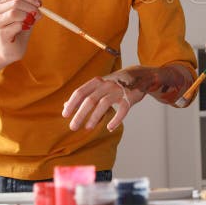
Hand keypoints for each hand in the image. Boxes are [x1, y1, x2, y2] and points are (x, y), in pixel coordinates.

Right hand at [0, 0, 39, 64]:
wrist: (13, 48)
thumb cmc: (19, 28)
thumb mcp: (25, 11)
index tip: (39, 4)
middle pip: (15, 2)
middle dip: (31, 7)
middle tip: (39, 14)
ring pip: (14, 13)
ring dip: (29, 16)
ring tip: (32, 21)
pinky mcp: (1, 34)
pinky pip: (17, 25)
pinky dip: (26, 25)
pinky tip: (25, 29)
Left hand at [62, 65, 189, 130]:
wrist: (140, 76)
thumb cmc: (116, 83)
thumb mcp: (99, 86)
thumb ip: (84, 95)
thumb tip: (65, 106)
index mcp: (97, 81)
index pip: (80, 92)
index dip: (72, 103)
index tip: (65, 115)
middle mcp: (107, 84)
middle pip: (90, 99)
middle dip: (80, 114)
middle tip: (73, 126)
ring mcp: (119, 90)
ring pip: (104, 104)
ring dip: (94, 117)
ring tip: (88, 127)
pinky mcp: (130, 97)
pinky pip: (122, 110)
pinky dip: (116, 120)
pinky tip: (110, 127)